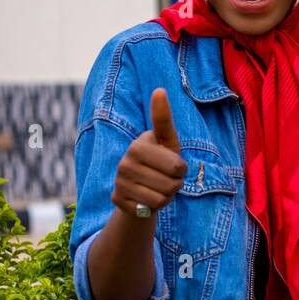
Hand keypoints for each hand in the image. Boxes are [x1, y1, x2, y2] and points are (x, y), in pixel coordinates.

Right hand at [112, 88, 187, 219]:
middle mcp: (124, 163)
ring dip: (167, 196)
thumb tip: (160, 89)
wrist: (141, 185)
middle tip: (167, 177)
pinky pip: (149, 210)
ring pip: (161, 199)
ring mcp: (119, 182)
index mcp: (138, 146)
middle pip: (171, 184)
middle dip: (176, 183)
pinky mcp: (117, 201)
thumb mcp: (167, 140)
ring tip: (158, 186)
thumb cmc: (161, 158)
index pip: (176, 166)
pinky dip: (154, 207)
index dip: (181, 168)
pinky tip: (148, 198)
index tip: (174, 164)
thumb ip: (164, 118)